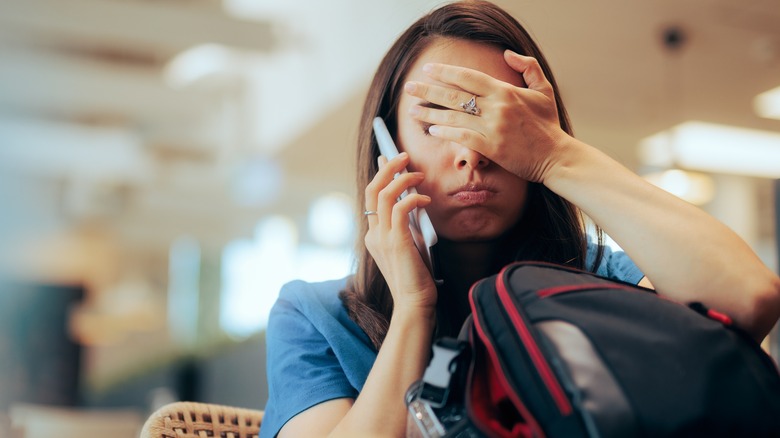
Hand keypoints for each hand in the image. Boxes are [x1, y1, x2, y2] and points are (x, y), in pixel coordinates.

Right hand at [364, 153, 437, 311]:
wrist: (414, 304)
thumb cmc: (416, 278)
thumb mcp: (409, 245)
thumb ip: (406, 225)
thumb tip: (414, 201)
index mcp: (373, 235)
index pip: (371, 197)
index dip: (379, 175)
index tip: (388, 159)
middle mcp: (373, 234)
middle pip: (372, 189)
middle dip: (388, 168)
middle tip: (404, 156)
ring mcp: (382, 238)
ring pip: (384, 195)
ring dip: (402, 179)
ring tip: (418, 174)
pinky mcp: (396, 242)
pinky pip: (400, 208)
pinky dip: (414, 199)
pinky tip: (426, 200)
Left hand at [404, 50, 569, 182]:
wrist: (556, 156)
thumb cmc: (548, 125)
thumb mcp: (543, 90)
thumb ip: (527, 67)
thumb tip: (507, 54)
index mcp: (505, 91)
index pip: (468, 77)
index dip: (445, 72)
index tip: (428, 70)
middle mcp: (496, 107)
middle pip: (454, 95)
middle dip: (428, 90)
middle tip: (409, 88)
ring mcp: (493, 127)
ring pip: (454, 117)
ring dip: (430, 113)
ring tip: (413, 111)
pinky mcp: (491, 147)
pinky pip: (462, 137)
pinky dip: (446, 132)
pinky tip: (433, 130)